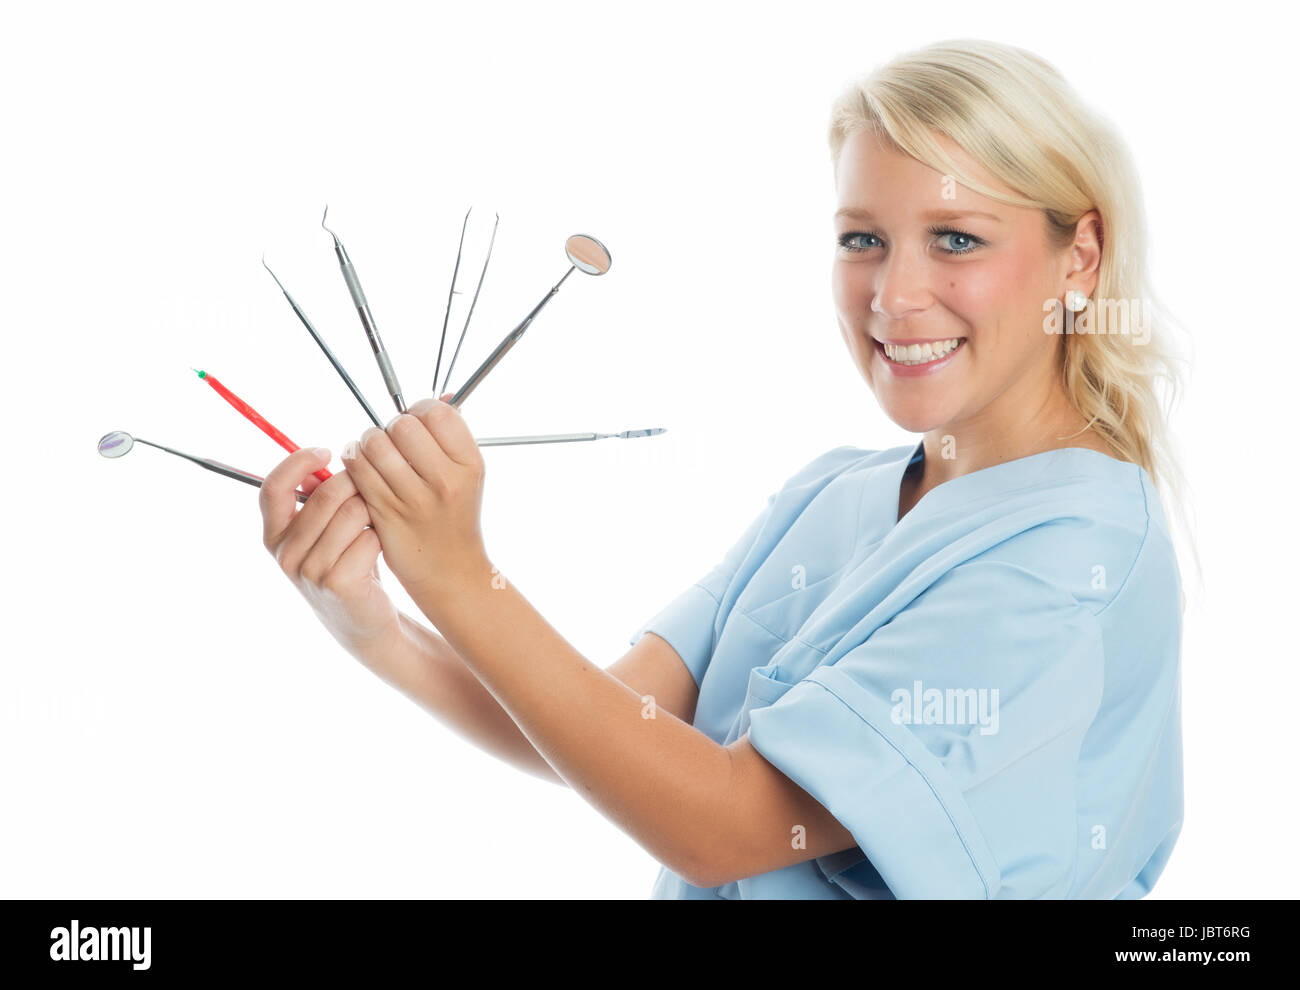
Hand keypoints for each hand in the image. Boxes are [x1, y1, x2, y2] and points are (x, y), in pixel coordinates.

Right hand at [259, 446, 400, 655]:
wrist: (364, 622)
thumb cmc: (348, 565)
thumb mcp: (324, 533)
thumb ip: (316, 499)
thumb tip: (319, 459)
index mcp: (274, 536)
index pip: (273, 487)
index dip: (298, 462)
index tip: (326, 452)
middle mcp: (285, 554)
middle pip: (326, 494)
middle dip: (357, 484)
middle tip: (374, 492)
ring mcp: (309, 571)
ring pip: (353, 513)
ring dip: (375, 511)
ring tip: (379, 522)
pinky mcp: (338, 583)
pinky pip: (370, 537)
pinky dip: (383, 537)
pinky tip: (383, 548)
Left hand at [341, 392, 489, 600]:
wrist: (451, 569)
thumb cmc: (455, 515)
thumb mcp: (467, 474)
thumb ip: (453, 436)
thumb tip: (445, 396)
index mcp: (469, 463)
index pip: (438, 413)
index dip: (420, 411)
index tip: (415, 424)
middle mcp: (445, 480)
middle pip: (402, 425)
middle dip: (390, 427)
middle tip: (392, 441)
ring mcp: (415, 498)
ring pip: (374, 444)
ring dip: (367, 442)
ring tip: (373, 453)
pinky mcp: (386, 513)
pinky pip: (358, 470)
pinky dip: (353, 461)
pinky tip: (360, 466)